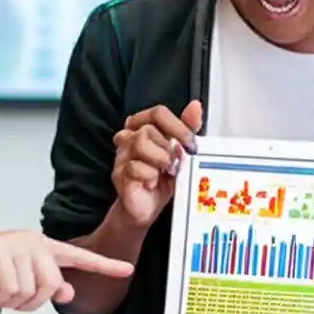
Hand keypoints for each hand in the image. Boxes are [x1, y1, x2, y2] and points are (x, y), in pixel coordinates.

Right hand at [0, 230, 133, 309]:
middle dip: (29, 301)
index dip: (105, 266)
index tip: (128, 269)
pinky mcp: (1, 250)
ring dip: (10, 300)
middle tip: (6, 293)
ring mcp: (18, 244)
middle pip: (53, 287)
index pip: (79, 258)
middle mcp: (34, 242)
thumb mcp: (13, 286)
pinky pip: (13, 289)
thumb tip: (68, 294)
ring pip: (32, 292)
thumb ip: (42, 288)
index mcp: (41, 249)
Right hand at [110, 100, 201, 226]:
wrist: (147, 207)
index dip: (177, 126)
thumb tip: (195, 106)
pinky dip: (150, 175)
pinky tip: (153, 182)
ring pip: (140, 143)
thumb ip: (186, 129)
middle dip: (169, 148)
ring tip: (165, 171)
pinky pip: (135, 167)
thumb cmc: (162, 179)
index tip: (190, 141)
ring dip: (160, 159)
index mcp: (143, 127)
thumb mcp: (180, 153)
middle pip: (148, 129)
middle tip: (175, 163)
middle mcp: (129, 138)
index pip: (157, 113)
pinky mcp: (119, 174)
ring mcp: (121, 156)